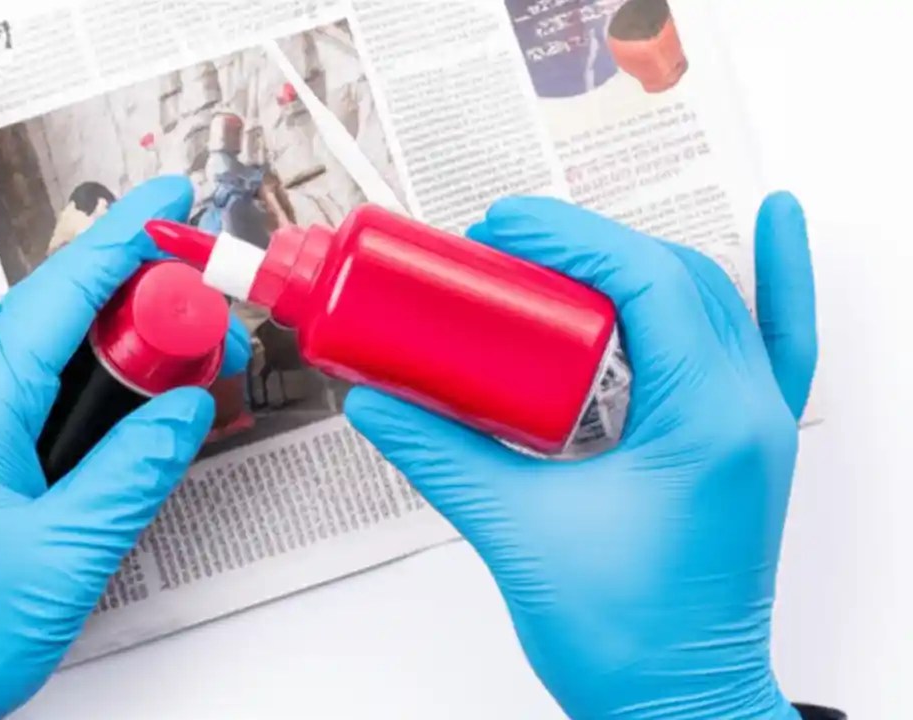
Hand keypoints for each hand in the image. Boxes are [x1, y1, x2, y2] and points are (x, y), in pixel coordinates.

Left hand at [0, 176, 248, 719]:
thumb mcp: (66, 551)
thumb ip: (135, 468)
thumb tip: (187, 408)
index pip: (60, 291)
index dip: (126, 239)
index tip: (174, 202)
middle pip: (60, 314)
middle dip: (144, 311)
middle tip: (214, 336)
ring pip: (48, 351)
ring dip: (119, 355)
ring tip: (185, 379)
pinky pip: (28, 388)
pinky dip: (84, 387)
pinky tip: (125, 414)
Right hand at [345, 194, 816, 718]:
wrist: (676, 705)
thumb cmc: (625, 640)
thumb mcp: (518, 532)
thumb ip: (441, 455)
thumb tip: (378, 399)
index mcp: (705, 422)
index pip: (646, 283)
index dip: (569, 238)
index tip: (501, 228)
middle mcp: (748, 412)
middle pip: (678, 279)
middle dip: (588, 247)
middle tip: (505, 252)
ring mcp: (759, 426)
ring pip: (715, 302)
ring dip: (642, 264)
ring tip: (568, 253)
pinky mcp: (748, 444)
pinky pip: (782, 340)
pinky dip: (779, 280)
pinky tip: (777, 222)